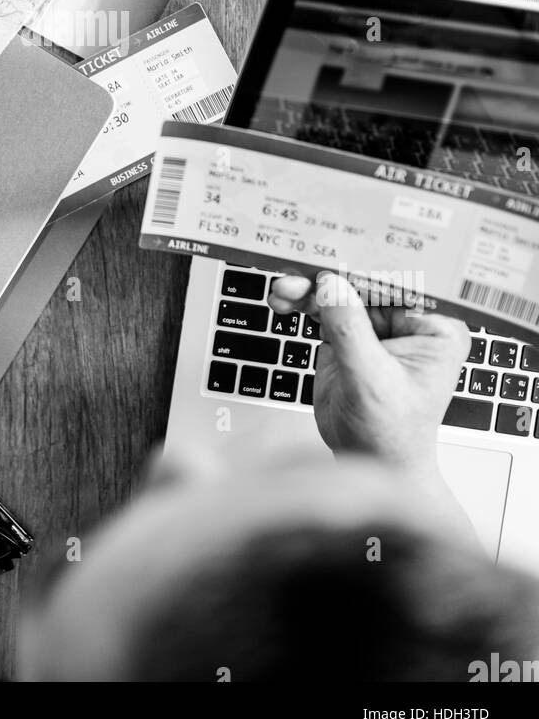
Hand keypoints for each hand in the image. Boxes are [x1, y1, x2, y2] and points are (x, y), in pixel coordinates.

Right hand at [269, 272, 469, 471]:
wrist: (369, 464)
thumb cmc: (392, 436)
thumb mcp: (373, 381)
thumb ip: (350, 331)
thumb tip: (331, 285)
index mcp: (434, 328)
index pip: (401, 282)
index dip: (365, 265)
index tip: (335, 254)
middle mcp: (407, 323)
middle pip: (364, 283)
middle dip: (328, 277)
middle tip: (298, 274)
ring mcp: (374, 329)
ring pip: (338, 292)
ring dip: (308, 289)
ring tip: (284, 290)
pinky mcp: (346, 336)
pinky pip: (322, 309)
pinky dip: (300, 303)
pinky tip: (283, 301)